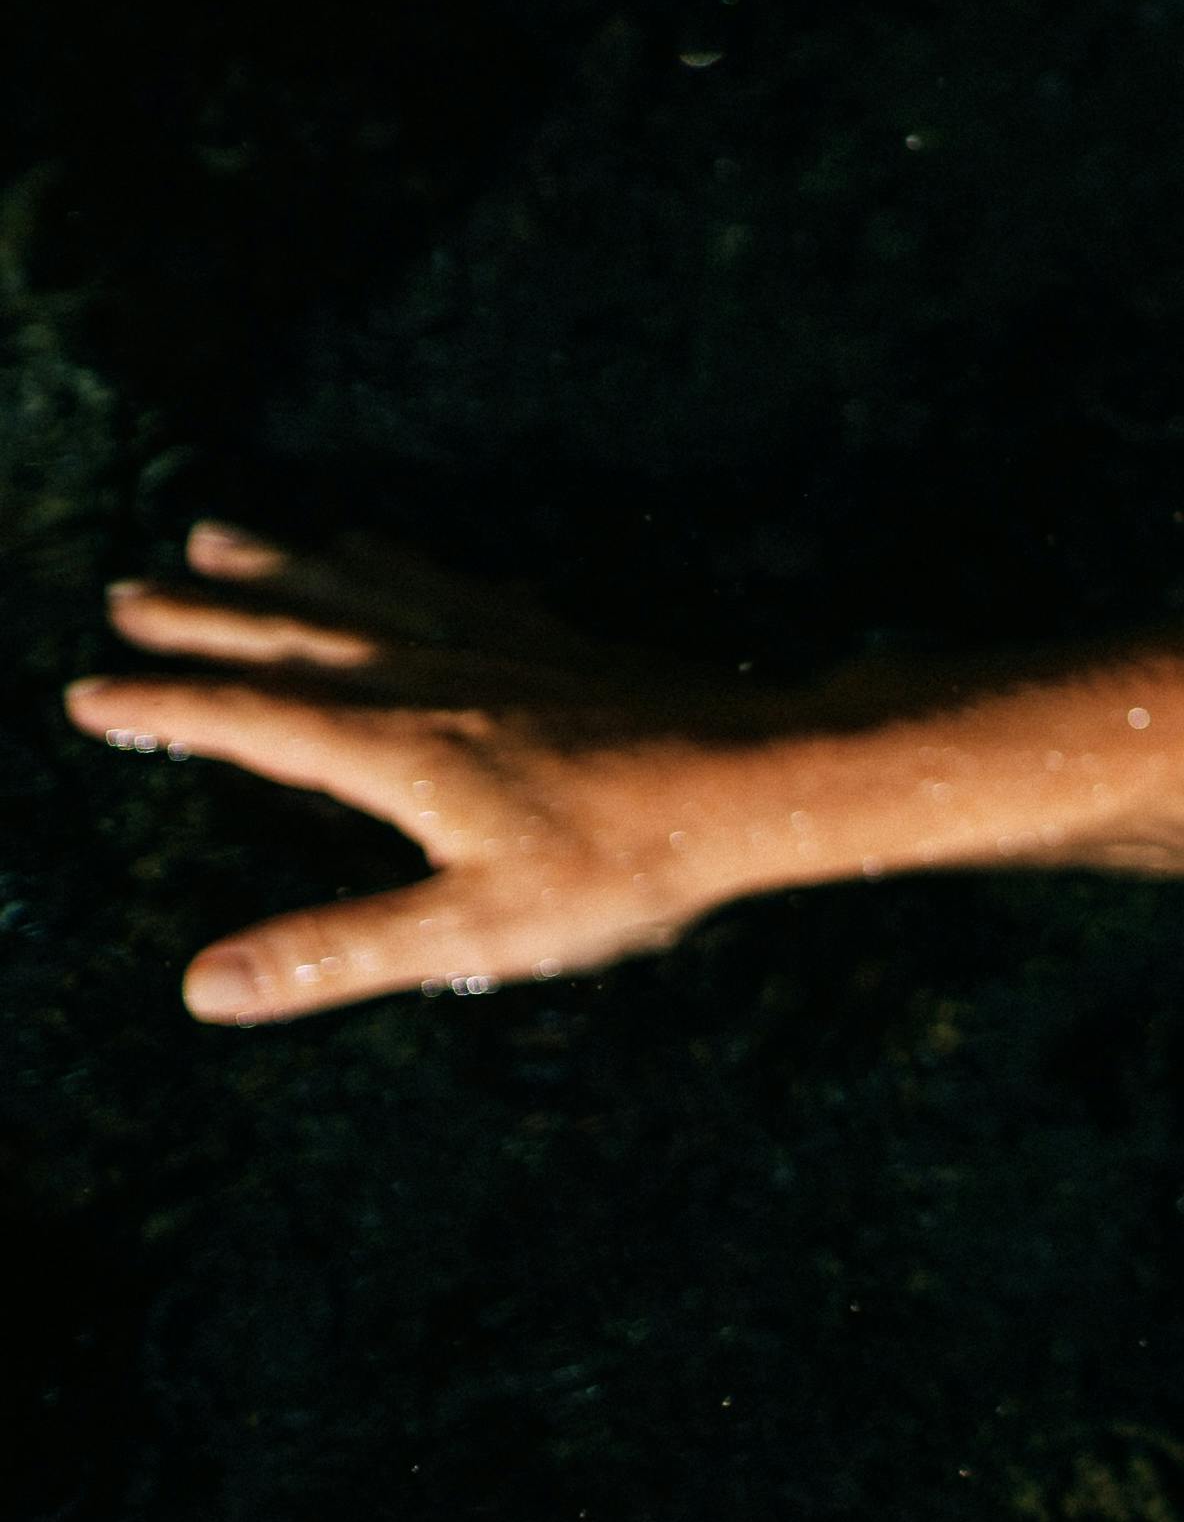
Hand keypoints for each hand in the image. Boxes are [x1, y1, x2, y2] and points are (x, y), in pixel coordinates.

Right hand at [60, 521, 741, 1022]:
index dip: (163, 707)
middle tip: (123, 592)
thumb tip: (203, 988)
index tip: (85, 694)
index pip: (245, 718)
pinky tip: (375, 549)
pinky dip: (388, 562)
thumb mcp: (476, 929)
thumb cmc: (627, 863)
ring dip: (279, 565)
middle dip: (200, 615)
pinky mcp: (550, 640)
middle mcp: (427, 678)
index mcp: (391, 746)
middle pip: (289, 633)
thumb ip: (338, 952)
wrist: (760, 782)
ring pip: (358, 591)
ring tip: (216, 532)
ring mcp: (492, 647)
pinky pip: (443, 581)